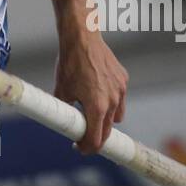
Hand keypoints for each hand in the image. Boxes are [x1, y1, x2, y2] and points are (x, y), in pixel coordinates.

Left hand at [53, 21, 127, 155]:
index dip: (87, 148)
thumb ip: (65, 110)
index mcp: (97, 106)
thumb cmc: (70, 63)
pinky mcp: (123, 78)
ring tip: (91, 111)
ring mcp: (120, 89)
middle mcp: (113, 100)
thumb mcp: (61, 90)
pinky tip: (97, 90)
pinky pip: (119, 97)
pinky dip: (110, 99)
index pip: (96, 139)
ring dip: (106, 118)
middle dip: (96, 136)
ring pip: (117, 115)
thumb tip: (64, 122)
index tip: (80, 148)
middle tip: (84, 136)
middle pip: (108, 130)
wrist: (81, 38)